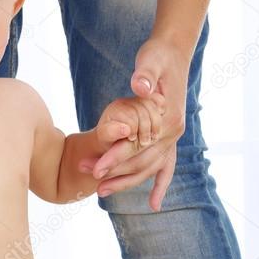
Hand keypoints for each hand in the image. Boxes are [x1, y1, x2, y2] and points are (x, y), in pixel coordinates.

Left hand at [85, 37, 189, 211]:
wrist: (173, 53)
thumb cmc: (158, 56)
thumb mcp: (151, 59)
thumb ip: (145, 74)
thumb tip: (139, 85)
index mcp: (168, 119)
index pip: (137, 145)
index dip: (114, 157)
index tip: (94, 169)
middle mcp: (173, 133)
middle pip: (141, 162)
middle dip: (113, 172)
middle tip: (85, 175)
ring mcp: (173, 137)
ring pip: (149, 169)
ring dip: (126, 181)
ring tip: (100, 191)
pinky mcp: (168, 138)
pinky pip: (166, 167)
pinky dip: (160, 185)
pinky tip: (153, 205)